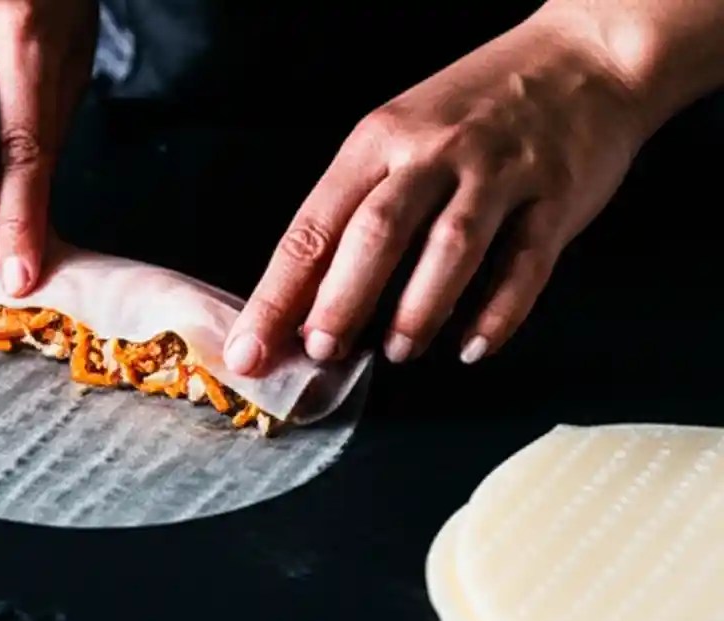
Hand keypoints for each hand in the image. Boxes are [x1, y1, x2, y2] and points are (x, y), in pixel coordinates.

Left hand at [225, 16, 648, 372]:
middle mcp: (432, 153)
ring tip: (398, 352)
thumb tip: (303, 306)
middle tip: (322, 351)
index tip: (251, 350)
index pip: (313, 227)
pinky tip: (473, 346)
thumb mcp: (396, 139)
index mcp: (376, 142)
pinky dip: (498, 311)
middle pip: (376, 233)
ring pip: (449, 246)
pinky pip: (525, 261)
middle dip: (341, 300)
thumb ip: (355, 214)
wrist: (580, 58)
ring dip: (418, 309)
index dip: (277, 295)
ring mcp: (497, 172)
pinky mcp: (555, 194)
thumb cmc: (470, 113)